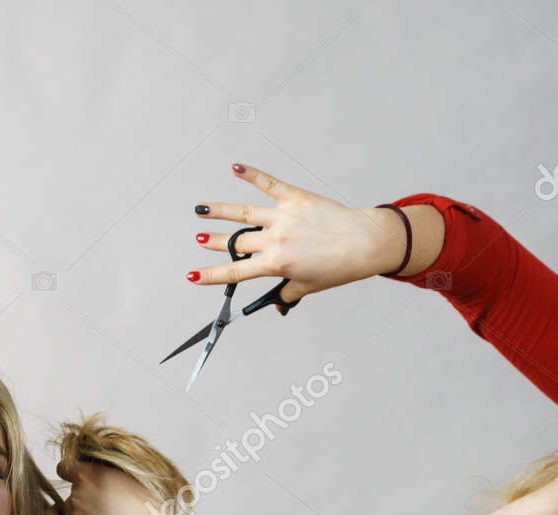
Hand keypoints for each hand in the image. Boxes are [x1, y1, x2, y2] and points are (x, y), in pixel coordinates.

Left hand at [44, 456, 173, 514]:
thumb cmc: (144, 505)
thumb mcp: (126, 474)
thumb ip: (103, 470)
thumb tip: (91, 469)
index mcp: (90, 473)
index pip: (66, 467)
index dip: (71, 471)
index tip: (75, 474)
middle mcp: (78, 491)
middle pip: (73, 489)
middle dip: (86, 493)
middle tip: (104, 503)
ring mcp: (74, 513)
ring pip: (68, 505)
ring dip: (79, 508)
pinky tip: (59, 513)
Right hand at [190, 163, 406, 306]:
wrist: (364, 243)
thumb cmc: (339, 267)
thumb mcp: (310, 286)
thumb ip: (289, 294)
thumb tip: (279, 304)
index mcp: (276, 264)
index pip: (236, 272)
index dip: (212, 275)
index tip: (193, 276)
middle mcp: (274, 240)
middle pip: (236, 241)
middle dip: (215, 242)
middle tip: (201, 240)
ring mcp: (283, 217)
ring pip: (243, 213)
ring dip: (220, 211)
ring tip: (202, 210)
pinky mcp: (294, 197)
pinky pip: (268, 184)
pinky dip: (251, 174)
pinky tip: (235, 167)